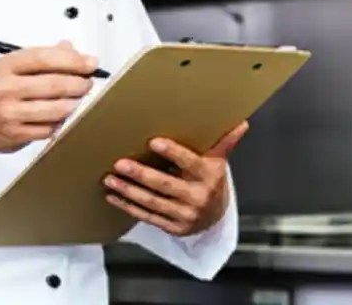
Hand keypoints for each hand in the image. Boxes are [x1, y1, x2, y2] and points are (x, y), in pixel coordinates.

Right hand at [0, 40, 96, 152]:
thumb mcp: (13, 66)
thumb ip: (43, 57)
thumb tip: (72, 50)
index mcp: (7, 66)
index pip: (45, 58)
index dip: (73, 60)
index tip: (90, 63)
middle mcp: (7, 88)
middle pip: (53, 85)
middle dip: (78, 83)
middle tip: (87, 83)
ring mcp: (11, 113)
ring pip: (56, 109)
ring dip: (74, 104)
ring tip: (77, 99)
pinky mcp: (16, 135)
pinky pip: (50, 129)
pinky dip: (60, 122)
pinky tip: (60, 115)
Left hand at [103, 121, 248, 236]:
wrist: (215, 217)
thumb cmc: (210, 180)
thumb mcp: (217, 162)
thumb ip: (224, 143)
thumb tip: (241, 123)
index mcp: (209, 177)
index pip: (189, 163)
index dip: (172, 153)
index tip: (153, 141)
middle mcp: (197, 197)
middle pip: (165, 185)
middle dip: (141, 175)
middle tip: (119, 163)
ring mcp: (184, 215)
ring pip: (152, 202)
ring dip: (128, 191)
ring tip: (110, 179)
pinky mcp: (173, 228)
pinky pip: (147, 216)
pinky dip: (128, 206)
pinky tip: (113, 196)